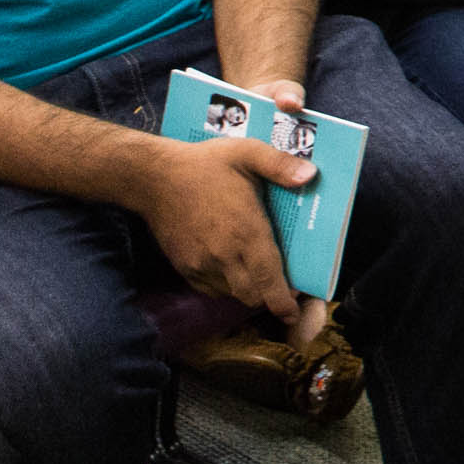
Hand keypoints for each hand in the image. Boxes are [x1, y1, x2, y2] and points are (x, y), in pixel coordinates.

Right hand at [139, 127, 312, 333]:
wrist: (153, 178)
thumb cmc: (204, 164)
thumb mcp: (247, 153)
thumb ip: (280, 165)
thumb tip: (310, 175)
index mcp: (246, 231)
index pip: (269, 279)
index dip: (283, 302)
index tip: (294, 311)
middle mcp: (224, 255)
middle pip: (252, 296)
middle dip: (271, 299)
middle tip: (285, 287)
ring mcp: (201, 264)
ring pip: (231, 294)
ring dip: (249, 291)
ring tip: (261, 276)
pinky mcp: (184, 267)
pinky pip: (210, 289)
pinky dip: (226, 287)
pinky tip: (234, 269)